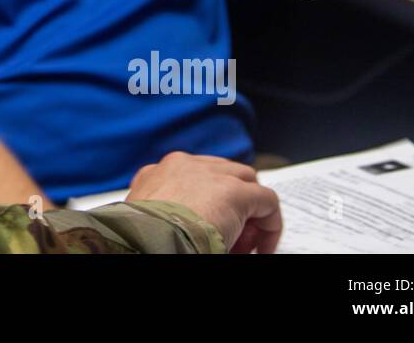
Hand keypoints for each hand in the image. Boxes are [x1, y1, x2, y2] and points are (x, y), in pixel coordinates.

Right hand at [127, 151, 282, 252]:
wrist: (148, 240)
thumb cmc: (143, 234)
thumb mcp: (149, 214)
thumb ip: (166, 209)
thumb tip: (186, 223)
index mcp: (158, 173)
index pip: (194, 177)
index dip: (208, 204)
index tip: (210, 228)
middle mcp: (184, 166)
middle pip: (222, 175)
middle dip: (232, 204)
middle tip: (232, 237)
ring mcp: (211, 175)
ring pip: (246, 182)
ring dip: (250, 211)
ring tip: (246, 242)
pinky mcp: (235, 191)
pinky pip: (267, 201)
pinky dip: (270, 224)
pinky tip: (263, 247)